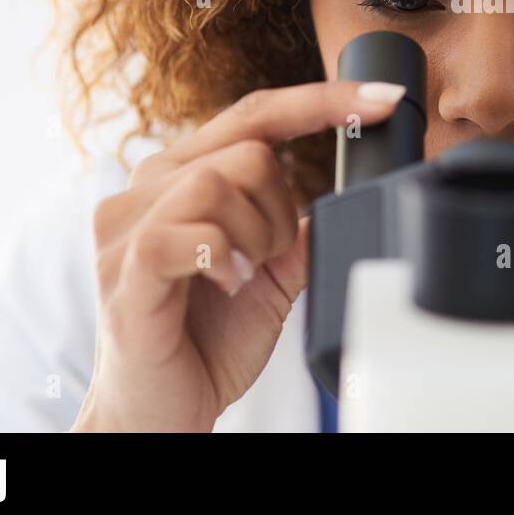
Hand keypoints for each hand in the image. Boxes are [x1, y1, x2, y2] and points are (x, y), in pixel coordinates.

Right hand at [71, 79, 406, 431]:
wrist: (160, 414)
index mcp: (181, 174)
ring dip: (255, 239)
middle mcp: (147, 186)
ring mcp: (127, 225)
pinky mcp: (125, 267)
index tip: (388, 101)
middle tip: (263, 262)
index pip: (257, 112)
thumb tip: (348, 194)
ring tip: (238, 279)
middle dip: (281, 211)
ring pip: (223, 181)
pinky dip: (225, 260)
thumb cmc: (206, 342)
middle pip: (251, 148)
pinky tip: (226, 285)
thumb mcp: (273, 276)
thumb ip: (297, 230)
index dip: (325, 100)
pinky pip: (192, 233)